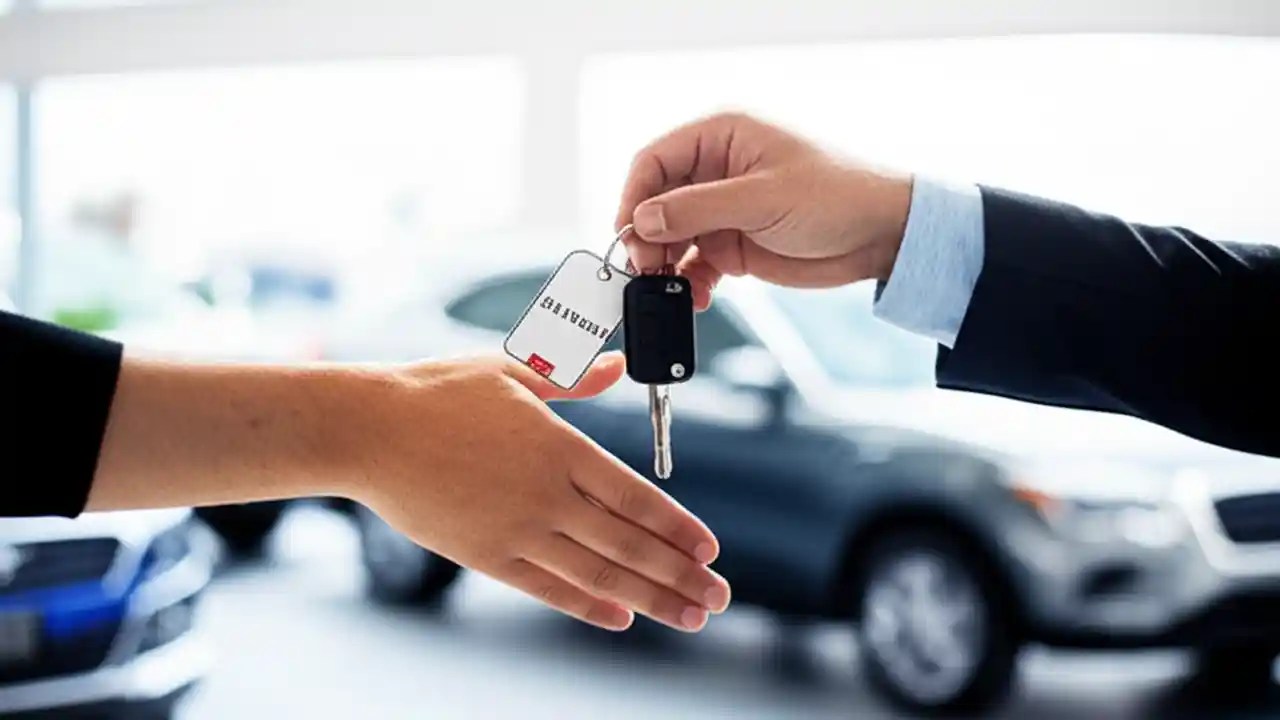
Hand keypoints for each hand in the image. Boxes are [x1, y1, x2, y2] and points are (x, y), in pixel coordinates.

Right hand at [345, 353, 729, 631]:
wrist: (368, 431)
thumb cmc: (438, 393)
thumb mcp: (513, 371)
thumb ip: (574, 378)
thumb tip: (618, 366)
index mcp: (559, 447)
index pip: (635, 498)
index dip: (677, 527)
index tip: (709, 549)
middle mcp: (546, 495)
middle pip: (628, 545)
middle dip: (680, 574)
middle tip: (718, 597)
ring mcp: (516, 530)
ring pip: (597, 574)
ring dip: (649, 598)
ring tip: (688, 615)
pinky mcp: (486, 554)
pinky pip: (548, 589)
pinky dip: (588, 606)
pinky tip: (620, 617)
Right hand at [615, 112, 912, 309]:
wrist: (882, 235)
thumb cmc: (837, 194)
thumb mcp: (763, 197)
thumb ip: (697, 207)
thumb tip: (642, 220)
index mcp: (721, 136)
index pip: (654, 161)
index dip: (635, 196)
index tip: (628, 232)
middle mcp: (716, 171)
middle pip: (656, 202)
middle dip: (646, 237)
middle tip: (646, 268)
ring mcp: (723, 210)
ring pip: (671, 238)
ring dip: (664, 266)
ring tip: (668, 289)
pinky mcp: (734, 244)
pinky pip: (694, 263)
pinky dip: (688, 282)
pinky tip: (694, 297)